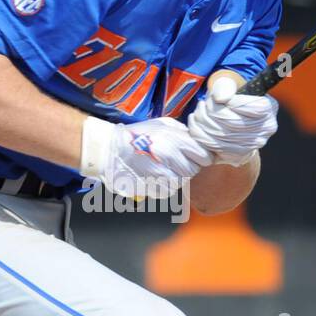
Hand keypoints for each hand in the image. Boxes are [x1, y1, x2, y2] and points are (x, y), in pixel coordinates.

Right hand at [81, 114, 212, 199]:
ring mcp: (162, 175)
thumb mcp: (162, 124)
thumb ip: (183, 133)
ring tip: (162, 167)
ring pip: (182, 182)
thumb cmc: (136, 136)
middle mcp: (170, 158)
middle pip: (194, 171)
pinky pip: (168, 191)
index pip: (205, 156)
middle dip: (187, 166)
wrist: (110, 151)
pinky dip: (164, 186)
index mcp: (175, 140)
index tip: (194, 155)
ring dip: (176, 177)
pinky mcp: (153, 188)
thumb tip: (198, 142)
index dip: (201, 156)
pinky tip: (154, 176)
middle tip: (175, 160)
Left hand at [187, 74, 278, 165]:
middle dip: (211, 112)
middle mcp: (265, 129)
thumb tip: (220, 98)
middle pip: (233, 122)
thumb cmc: (227, 98)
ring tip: (198, 114)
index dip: (230, 102)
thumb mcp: (227, 85)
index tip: (218, 98)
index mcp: (268, 108)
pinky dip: (200, 136)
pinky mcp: (237, 157)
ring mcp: (253, 146)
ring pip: (221, 135)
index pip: (249, 106)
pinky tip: (198, 126)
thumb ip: (224, 86)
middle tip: (203, 105)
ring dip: (203, 123)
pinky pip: (214, 147)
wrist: (227, 120)